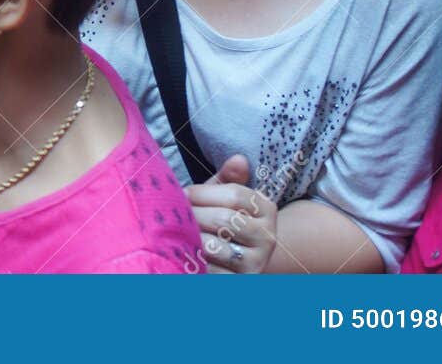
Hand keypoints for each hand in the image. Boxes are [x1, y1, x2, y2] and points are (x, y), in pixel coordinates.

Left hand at [185, 154, 277, 273]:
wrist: (236, 260)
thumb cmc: (223, 220)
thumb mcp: (225, 197)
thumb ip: (228, 179)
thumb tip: (238, 159)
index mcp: (266, 208)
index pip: (235, 194)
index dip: (203, 192)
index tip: (183, 194)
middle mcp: (268, 236)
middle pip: (224, 219)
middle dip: (193, 215)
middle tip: (174, 215)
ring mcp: (257, 262)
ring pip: (216, 246)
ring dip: (190, 238)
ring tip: (177, 233)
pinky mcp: (242, 282)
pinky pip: (212, 271)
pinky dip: (195, 261)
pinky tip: (184, 254)